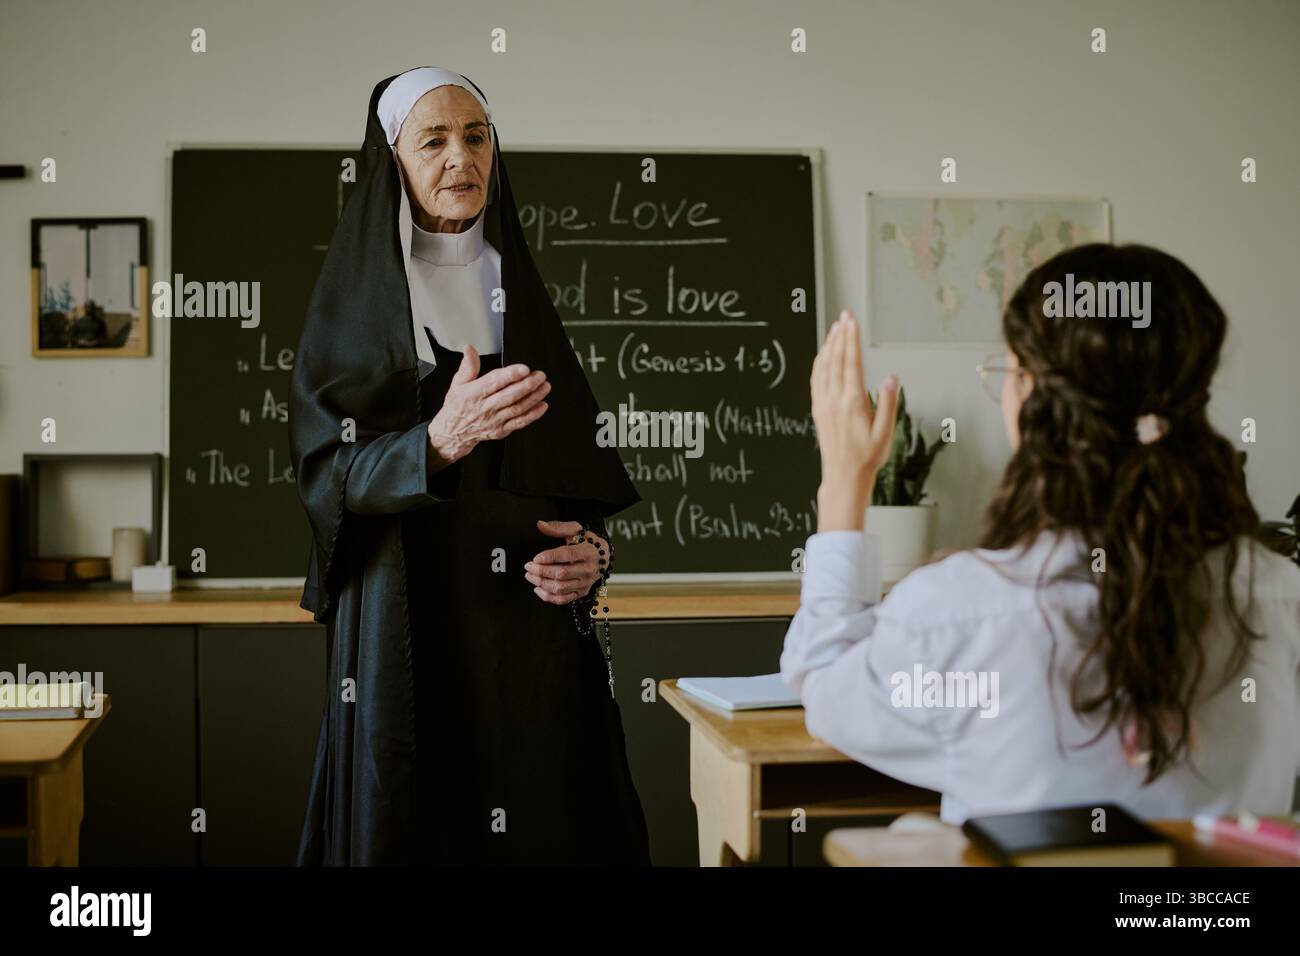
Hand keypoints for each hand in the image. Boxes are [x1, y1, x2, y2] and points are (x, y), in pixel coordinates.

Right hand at [427, 346, 549, 465]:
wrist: (454, 432)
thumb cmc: (457, 406)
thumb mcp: (457, 383)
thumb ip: (468, 366)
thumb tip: (469, 349)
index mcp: (474, 394)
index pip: (494, 382)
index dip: (510, 375)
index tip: (524, 369)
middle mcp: (485, 408)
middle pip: (510, 396)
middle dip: (528, 385)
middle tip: (540, 376)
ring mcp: (494, 420)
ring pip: (517, 408)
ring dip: (534, 397)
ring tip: (544, 387)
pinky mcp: (501, 430)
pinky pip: (519, 423)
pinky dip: (532, 415)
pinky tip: (542, 405)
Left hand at [525, 520, 605, 604]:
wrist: (603, 556)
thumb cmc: (587, 542)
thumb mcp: (576, 530)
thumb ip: (558, 527)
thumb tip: (540, 525)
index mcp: (588, 552)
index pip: (568, 555)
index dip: (550, 557)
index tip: (536, 558)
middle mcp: (588, 569)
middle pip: (562, 574)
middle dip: (541, 571)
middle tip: (528, 566)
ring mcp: (585, 583)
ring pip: (560, 588)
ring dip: (541, 583)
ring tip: (530, 576)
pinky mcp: (581, 592)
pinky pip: (563, 600)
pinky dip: (548, 597)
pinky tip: (538, 588)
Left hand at [810, 310, 899, 529]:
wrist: (844, 477)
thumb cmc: (867, 457)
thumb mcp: (886, 432)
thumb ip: (889, 403)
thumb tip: (892, 378)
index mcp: (852, 402)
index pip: (852, 362)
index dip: (852, 339)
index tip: (852, 321)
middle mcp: (835, 400)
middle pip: (836, 359)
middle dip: (840, 335)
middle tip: (844, 316)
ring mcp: (824, 404)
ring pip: (824, 367)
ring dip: (829, 345)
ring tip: (835, 329)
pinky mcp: (818, 410)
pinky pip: (816, 380)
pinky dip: (819, 363)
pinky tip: (823, 355)